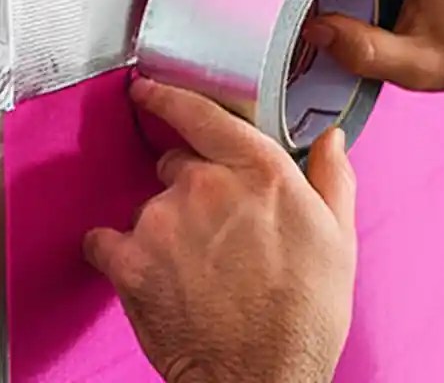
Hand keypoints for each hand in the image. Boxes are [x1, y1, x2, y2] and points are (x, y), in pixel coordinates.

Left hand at [84, 78, 355, 382]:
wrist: (263, 377)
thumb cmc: (304, 318)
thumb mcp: (338, 240)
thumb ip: (331, 178)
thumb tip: (332, 140)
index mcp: (259, 172)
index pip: (202, 114)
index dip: (169, 97)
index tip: (150, 90)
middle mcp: (206, 185)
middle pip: (175, 164)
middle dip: (187, 190)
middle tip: (210, 234)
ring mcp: (163, 220)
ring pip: (147, 206)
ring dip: (160, 229)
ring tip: (191, 272)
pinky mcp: (129, 260)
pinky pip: (104, 241)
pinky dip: (116, 255)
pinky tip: (146, 277)